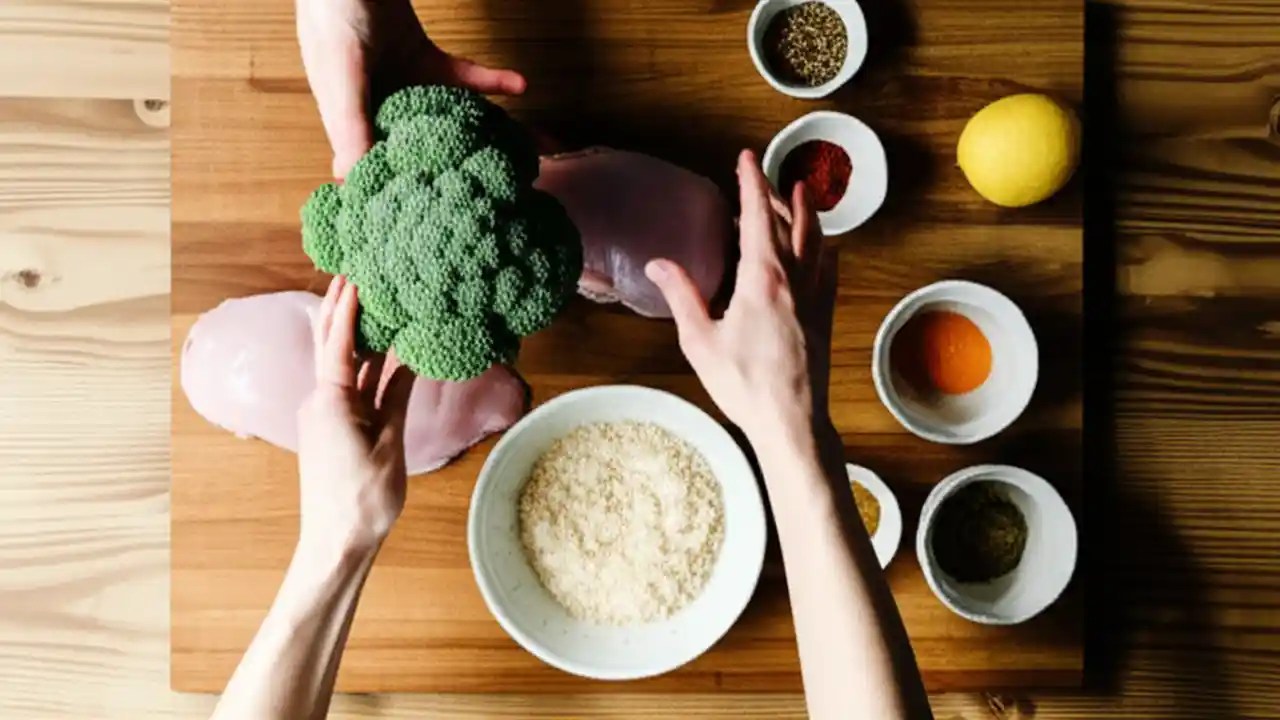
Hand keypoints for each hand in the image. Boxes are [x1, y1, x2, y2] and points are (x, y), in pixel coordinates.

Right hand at [296, 0, 526, 177]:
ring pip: (450, 118)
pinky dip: (490, 81)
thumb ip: (350, 126)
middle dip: (458, 170)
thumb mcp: (341, 77)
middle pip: (424, 151)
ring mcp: (406, 87)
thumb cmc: (334, 18)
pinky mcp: (426, 60)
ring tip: (524, 151)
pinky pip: (463, 77)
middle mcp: (380, 112)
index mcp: (351, 124)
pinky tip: (519, 85)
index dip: (407, 195)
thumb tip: (350, 180)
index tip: (444, 218)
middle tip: (501, 192)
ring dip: (486, 130)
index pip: (379, 171)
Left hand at [297, 276, 415, 552]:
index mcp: (331, 402)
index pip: (339, 341)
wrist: (336, 544)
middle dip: (342, 307)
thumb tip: (409, 357)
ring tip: (373, 299)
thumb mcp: (391, 445)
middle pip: (332, 344)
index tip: (356, 272)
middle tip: (355, 270)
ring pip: (344, 364)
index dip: (348, 306)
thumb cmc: (364, 501)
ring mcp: (327, 414)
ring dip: (356, 334)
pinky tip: (384, 349)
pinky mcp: (336, 427)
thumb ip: (397, 397)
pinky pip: (352, 386)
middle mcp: (322, 401)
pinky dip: (366, 364)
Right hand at [646, 150, 837, 446]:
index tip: (746, 158)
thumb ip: (683, 296)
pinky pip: (828, 270)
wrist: (792, 420)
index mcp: (763, 278)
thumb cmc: (744, 385)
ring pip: (816, 241)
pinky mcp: (824, 316)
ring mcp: (814, 297)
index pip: (757, 216)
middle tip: (765, 173)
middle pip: (790, 222)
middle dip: (777, 192)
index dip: (751, 182)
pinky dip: (824, 249)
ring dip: (807, 213)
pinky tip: (824, 248)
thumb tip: (659, 264)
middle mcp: (795, 279)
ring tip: (802, 194)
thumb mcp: (700, 340)